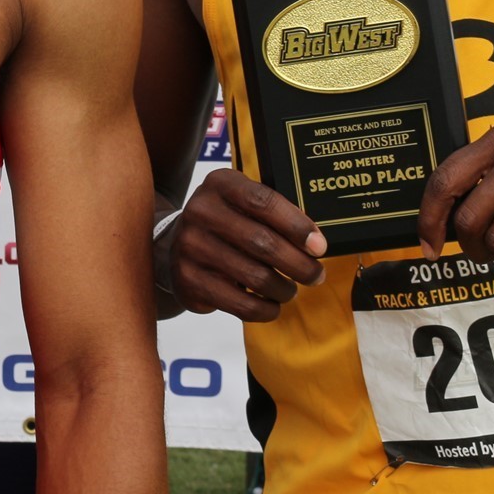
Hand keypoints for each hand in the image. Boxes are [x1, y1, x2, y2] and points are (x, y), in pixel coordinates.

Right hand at [159, 168, 326, 322]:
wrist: (173, 245)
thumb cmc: (225, 225)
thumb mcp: (242, 203)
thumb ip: (274, 214)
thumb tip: (315, 243)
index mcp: (219, 184)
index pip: (263, 201)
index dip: (297, 225)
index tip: (319, 246)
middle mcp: (200, 211)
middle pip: (262, 242)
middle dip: (300, 265)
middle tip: (315, 275)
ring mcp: (191, 247)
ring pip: (255, 277)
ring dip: (284, 289)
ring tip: (290, 289)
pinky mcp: (189, 280)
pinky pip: (241, 304)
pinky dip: (266, 309)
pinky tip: (271, 304)